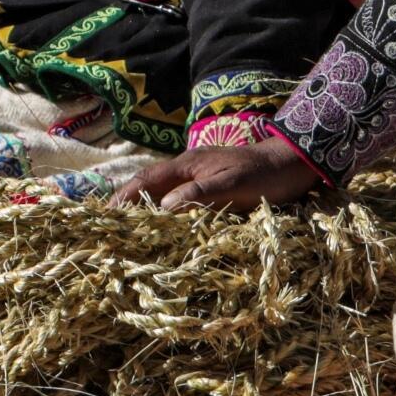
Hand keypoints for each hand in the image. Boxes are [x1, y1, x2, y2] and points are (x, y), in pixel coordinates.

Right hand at [111, 138, 320, 211]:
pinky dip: (163, 213)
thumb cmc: (263, 175)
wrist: (291, 164)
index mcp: (188, 164)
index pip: (146, 180)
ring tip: (125, 231)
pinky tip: (160, 227)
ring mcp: (198, 179)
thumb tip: (164, 207)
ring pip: (161, 194)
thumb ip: (199, 194)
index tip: (105, 215)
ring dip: (143, 209)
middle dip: (126, 203)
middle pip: (148, 186)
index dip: (124, 196)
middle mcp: (188, 170)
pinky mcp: (209, 189)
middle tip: (107, 227)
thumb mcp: (232, 184)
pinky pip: (178, 201)